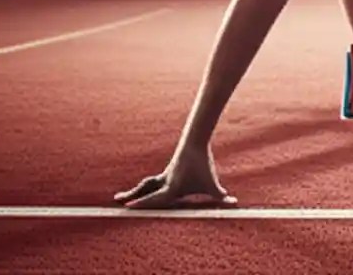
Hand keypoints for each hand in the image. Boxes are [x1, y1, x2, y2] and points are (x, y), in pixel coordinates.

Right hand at [114, 146, 236, 208]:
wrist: (195, 143)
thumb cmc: (203, 166)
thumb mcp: (212, 184)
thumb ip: (221, 196)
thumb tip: (234, 204)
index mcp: (172, 188)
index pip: (155, 199)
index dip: (141, 204)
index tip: (128, 208)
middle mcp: (164, 183)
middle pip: (145, 191)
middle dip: (131, 198)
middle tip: (118, 204)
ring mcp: (163, 177)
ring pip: (145, 185)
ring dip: (134, 192)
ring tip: (120, 198)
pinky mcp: (166, 173)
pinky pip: (151, 182)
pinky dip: (143, 187)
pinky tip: (137, 191)